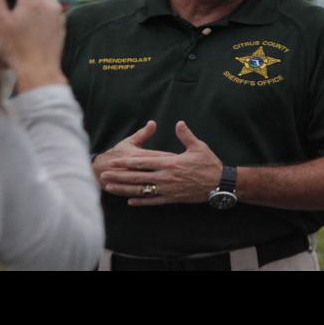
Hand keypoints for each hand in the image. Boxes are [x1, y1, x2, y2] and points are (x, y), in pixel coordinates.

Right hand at [0, 0, 65, 91]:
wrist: (39, 71)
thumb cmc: (17, 49)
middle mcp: (49, 4)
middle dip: (23, 1)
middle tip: (13, 22)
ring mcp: (57, 15)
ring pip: (40, 5)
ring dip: (31, 14)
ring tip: (22, 35)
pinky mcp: (62, 27)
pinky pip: (47, 18)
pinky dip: (38, 24)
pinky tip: (31, 39)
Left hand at [100, 121, 223, 205]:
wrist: (220, 184)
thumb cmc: (210, 164)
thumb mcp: (199, 146)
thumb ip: (186, 135)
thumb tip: (179, 123)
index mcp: (170, 163)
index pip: (143, 162)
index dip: (126, 162)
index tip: (113, 162)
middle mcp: (166, 177)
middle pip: (137, 177)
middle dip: (119, 176)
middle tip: (103, 176)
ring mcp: (168, 189)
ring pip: (142, 190)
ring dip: (125, 189)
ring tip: (110, 188)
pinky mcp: (173, 198)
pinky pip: (154, 201)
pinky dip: (141, 201)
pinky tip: (130, 201)